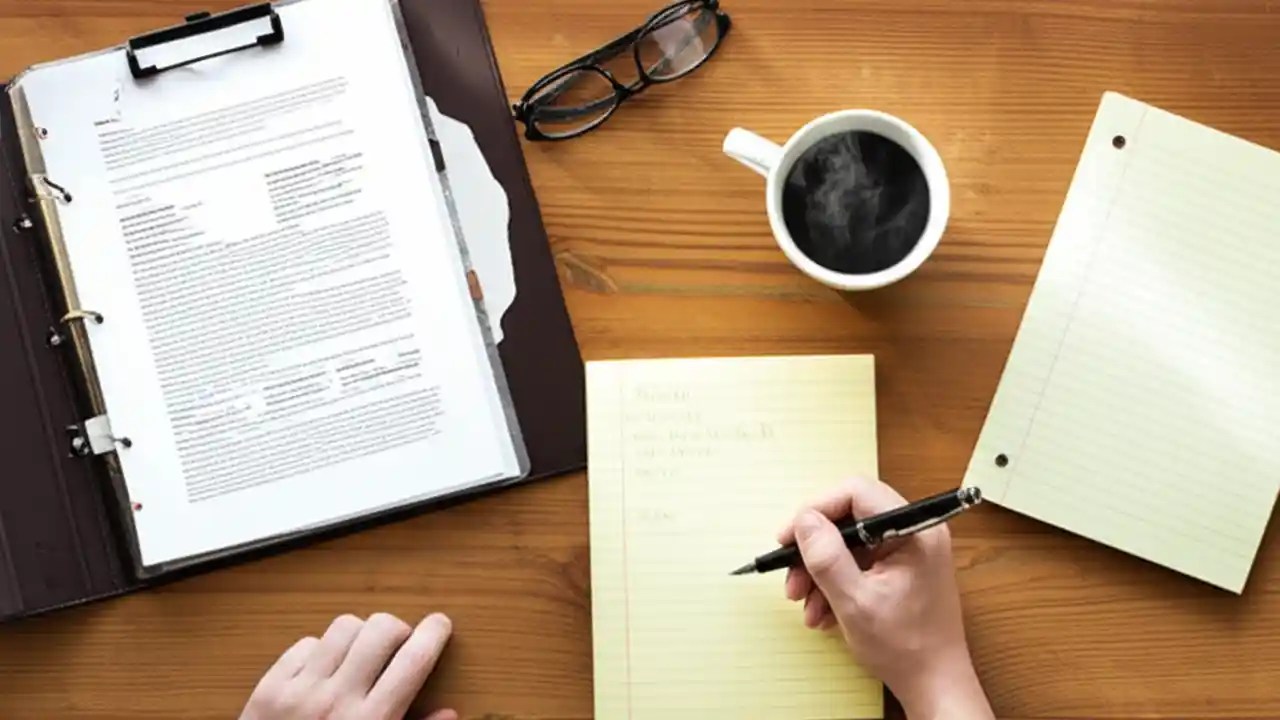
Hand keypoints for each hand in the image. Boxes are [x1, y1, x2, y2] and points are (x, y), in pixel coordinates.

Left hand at [240, 612, 456, 719]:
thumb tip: (451, 713)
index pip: (414, 661)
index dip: (433, 634)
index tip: (440, 624)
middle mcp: (336, 702)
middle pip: (381, 630)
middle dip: (397, 629)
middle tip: (399, 643)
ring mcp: (298, 692)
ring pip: (343, 627)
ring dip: (359, 635)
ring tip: (360, 654)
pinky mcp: (268, 689)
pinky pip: (304, 645)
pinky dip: (320, 650)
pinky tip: (324, 670)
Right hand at [779, 478, 993, 719]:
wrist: (934, 684)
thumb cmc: (907, 648)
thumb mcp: (856, 602)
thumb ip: (827, 557)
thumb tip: (804, 520)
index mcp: (914, 531)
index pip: (856, 493)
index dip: (816, 510)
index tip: (788, 537)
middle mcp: (915, 532)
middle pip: (849, 516)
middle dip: (814, 548)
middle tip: (792, 575)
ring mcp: (907, 549)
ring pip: (848, 541)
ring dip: (820, 570)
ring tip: (804, 603)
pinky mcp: (899, 567)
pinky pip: (857, 561)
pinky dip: (834, 581)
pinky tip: (821, 610)